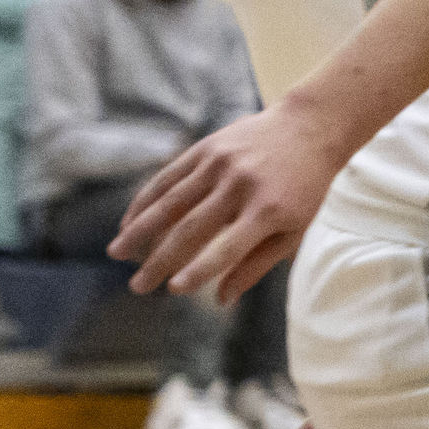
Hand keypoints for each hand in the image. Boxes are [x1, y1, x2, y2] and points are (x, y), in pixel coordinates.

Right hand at [111, 107, 348, 300]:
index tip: (174, 289)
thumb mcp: (295, 228)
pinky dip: (145, 201)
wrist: (311, 127)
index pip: (228, 247)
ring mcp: (221, 164)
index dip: (200, 269)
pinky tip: (129, 222)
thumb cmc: (305, 188)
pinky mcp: (206, 148)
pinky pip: (168, 178)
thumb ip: (258, 264)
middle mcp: (242, 186)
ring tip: (117, 253)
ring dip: (140, 230)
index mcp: (269, 210)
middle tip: (138, 287)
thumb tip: (222, 300)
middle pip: (192, 229)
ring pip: (171, 202)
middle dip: (161, 260)